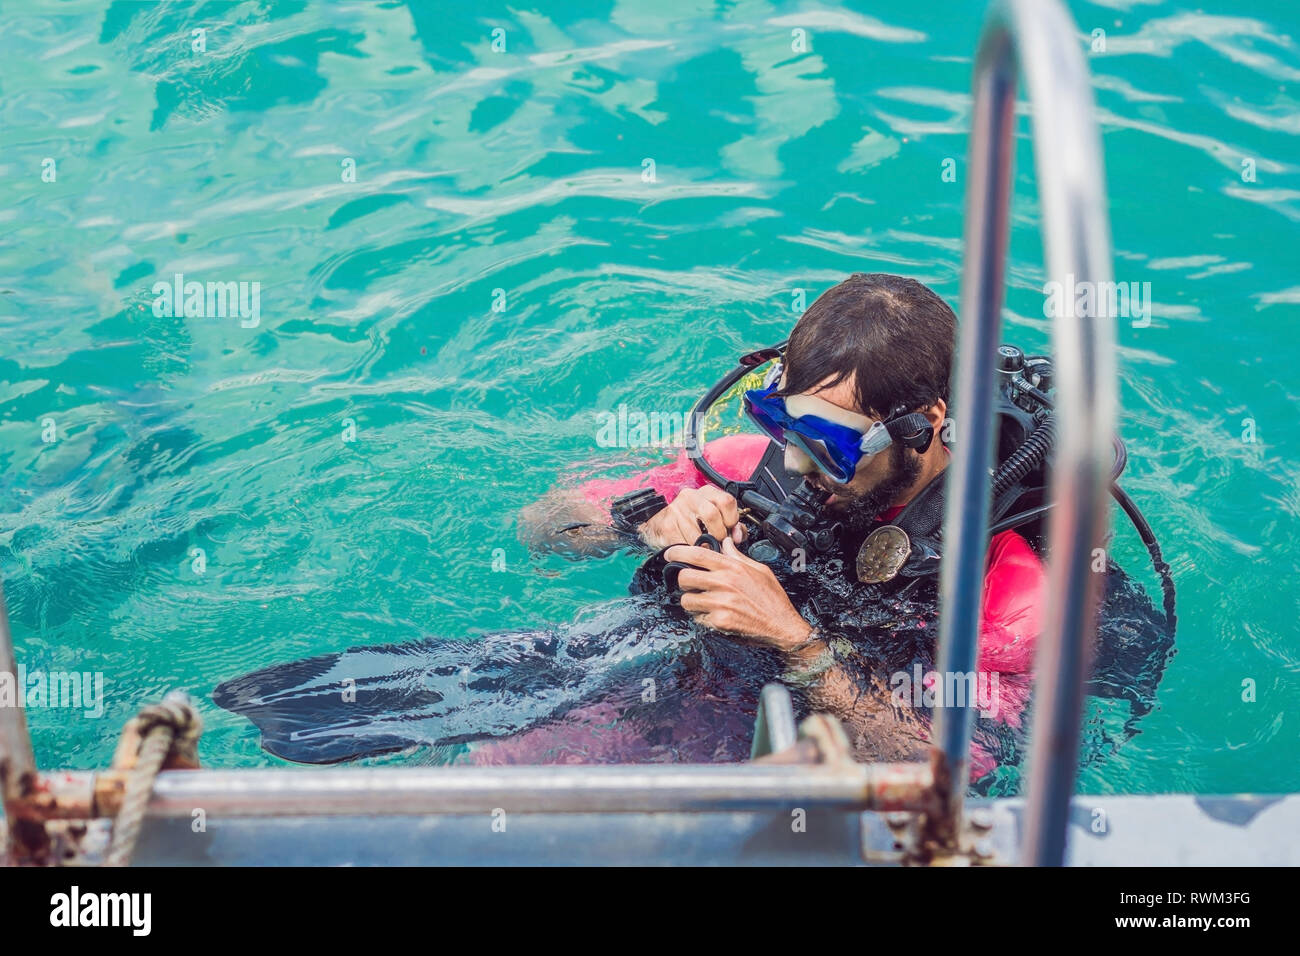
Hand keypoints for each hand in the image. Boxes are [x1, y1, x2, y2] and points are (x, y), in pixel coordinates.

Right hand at [638, 485, 744, 548]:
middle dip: (718, 534)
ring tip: (704, 546)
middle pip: (712, 514)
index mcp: (707, 492)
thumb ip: (732, 525)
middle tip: (717, 541)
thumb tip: (738, 536)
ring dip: (704, 546)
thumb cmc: (692, 520)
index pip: (727, 501)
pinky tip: (691, 548)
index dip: (732, 519)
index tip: (729, 529)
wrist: (661, 523)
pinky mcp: (667, 526)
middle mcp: (691, 497)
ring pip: (698, 534)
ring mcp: (677, 510)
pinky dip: (691, 551)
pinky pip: (685, 544)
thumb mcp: (715, 517)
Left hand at [666, 536, 812, 648]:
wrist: (783, 627)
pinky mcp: (719, 622)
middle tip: (692, 585)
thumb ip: (738, 556)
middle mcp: (724, 583)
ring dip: (692, 602)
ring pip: (687, 600)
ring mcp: (720, 603)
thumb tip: (725, 543)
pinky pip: (697, 618)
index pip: (697, 554)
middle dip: (684, 581)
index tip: (669, 554)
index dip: (677, 552)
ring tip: (705, 603)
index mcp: (733, 568)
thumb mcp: (759, 570)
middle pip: (684, 577)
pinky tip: (716, 616)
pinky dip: (703, 618)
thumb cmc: (773, 599)